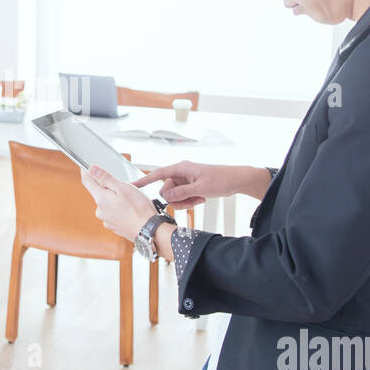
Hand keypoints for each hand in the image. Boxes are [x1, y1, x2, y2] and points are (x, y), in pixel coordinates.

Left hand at [80, 164, 156, 241]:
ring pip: (107, 204)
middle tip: (122, 185)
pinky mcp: (114, 226)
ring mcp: (107, 220)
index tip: (86, 166)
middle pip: (99, 193)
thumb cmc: (139, 208)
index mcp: (101, 199)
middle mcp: (100, 211)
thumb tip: (91, 169)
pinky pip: (113, 213)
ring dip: (114, 199)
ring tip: (130, 199)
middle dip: (107, 187)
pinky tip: (130, 209)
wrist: (149, 230)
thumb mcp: (123, 188)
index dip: (86, 172)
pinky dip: (119, 209)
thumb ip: (105, 178)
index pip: (87, 182)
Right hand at [132, 161, 258, 208]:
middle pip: (167, 190)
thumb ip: (181, 192)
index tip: (132, 185)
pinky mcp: (191, 186)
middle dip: (177, 198)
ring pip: (175, 196)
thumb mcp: (200, 188)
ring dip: (185, 201)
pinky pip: (183, 197)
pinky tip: (201, 199)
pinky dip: (190, 201)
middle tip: (193, 199)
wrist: (237, 180)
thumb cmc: (222, 179)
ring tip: (199, 199)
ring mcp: (186, 180)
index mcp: (182, 168)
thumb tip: (165, 196)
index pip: (158, 174)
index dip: (144, 180)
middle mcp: (181, 173)